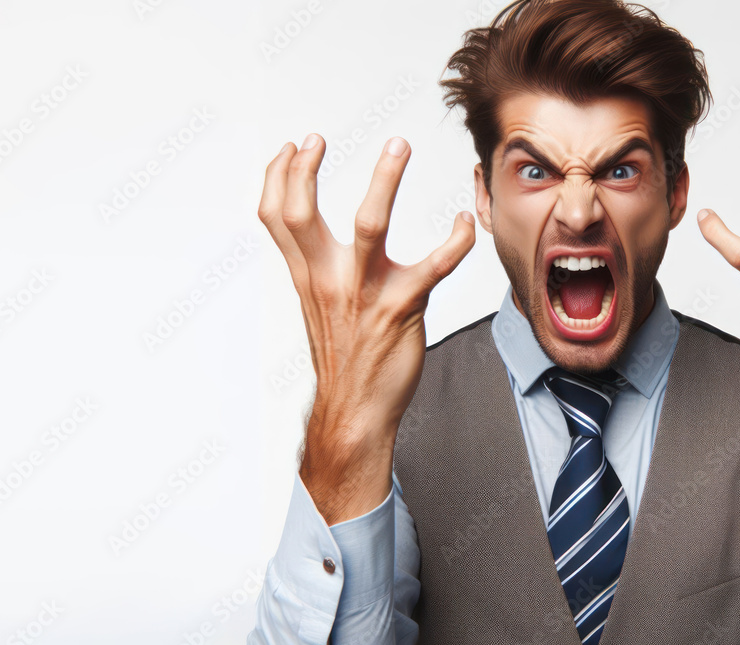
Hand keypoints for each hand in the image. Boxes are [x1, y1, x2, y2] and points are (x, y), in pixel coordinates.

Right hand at [258, 134, 475, 522]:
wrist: (355, 412)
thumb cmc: (343, 358)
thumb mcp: (318, 309)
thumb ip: (316, 269)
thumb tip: (316, 238)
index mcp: (307, 277)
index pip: (275, 218)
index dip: (277, 177)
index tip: (290, 147)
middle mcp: (328, 280)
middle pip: (302, 215)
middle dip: (305, 170)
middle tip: (318, 138)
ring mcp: (364, 293)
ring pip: (367, 225)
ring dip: (383, 181)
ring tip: (396, 147)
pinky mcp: (402, 308)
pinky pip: (433, 266)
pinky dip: (454, 241)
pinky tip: (463, 222)